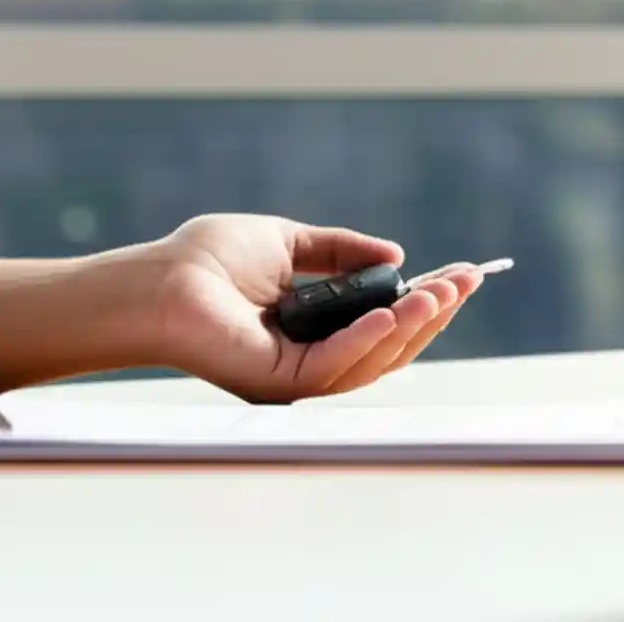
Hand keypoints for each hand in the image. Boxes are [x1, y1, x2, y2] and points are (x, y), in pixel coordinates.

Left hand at [154, 214, 483, 402]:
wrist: (156, 279)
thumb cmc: (207, 259)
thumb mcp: (289, 241)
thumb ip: (341, 250)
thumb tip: (396, 254)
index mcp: (314, 332)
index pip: (383, 324)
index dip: (426, 302)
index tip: (464, 274)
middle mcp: (310, 362)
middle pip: (388, 349)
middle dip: (432, 316)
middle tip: (466, 281)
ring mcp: (295, 377)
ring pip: (370, 362)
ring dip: (411, 328)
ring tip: (439, 294)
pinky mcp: (276, 381)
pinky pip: (333, 367)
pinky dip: (366, 342)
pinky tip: (390, 313)